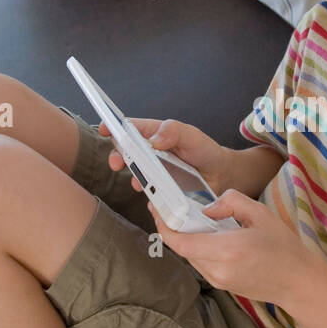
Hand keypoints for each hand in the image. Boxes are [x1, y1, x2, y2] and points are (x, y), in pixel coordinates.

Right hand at [100, 117, 231, 198]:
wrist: (221, 176)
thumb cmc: (205, 150)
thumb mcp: (192, 136)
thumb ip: (173, 132)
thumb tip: (153, 139)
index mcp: (155, 135)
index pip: (130, 128)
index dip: (115, 127)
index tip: (105, 130)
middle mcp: (150, 153)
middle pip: (126, 152)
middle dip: (117, 157)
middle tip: (116, 164)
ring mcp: (154, 172)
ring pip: (135, 174)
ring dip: (133, 178)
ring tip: (139, 183)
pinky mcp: (160, 190)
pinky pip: (149, 194)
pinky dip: (149, 197)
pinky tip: (155, 200)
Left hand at [147, 189, 314, 305]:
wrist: (298, 282)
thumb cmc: (283, 247)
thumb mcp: (260, 213)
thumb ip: (230, 202)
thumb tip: (207, 208)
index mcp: (227, 250)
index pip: (180, 242)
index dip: (164, 225)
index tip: (157, 208)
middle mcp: (218, 270)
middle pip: (182, 249)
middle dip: (173, 228)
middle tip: (170, 208)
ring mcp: (219, 281)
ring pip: (190, 257)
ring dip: (186, 239)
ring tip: (190, 220)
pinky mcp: (222, 286)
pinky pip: (201, 264)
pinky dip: (198, 249)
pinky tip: (208, 236)